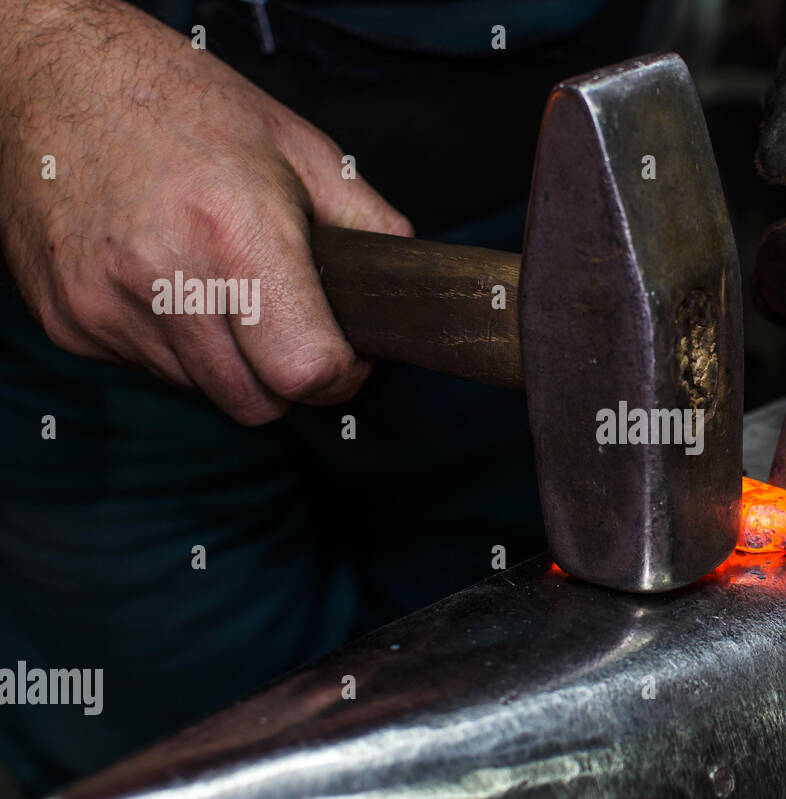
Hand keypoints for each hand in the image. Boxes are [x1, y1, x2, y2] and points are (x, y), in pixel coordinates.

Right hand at [0, 0, 413, 422]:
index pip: (303, 370)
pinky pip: (150, 368)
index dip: (340, 374)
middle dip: (288, 379)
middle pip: (256, 402)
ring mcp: (105, 306)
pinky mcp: (69, 322)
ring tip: (220, 284)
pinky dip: (174, 344)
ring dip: (229, 361)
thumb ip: (365, 219)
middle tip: (293, 327)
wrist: (47, 73)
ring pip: (204, 391)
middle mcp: (162, 279)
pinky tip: (167, 280)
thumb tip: (402, 279)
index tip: (346, 354)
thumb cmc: (177, 100)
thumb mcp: (295, 143)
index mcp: (232, 232)